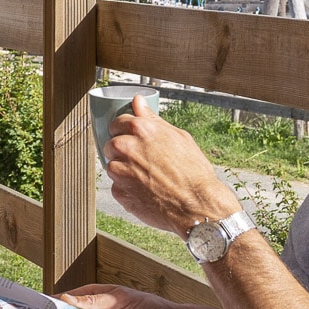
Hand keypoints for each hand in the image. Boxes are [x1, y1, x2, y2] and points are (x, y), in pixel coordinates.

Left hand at [102, 96, 240, 236]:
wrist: (197, 206)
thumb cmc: (193, 172)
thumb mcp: (179, 137)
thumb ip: (153, 119)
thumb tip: (137, 101)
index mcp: (140, 130)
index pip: (117, 123)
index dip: (126, 131)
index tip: (132, 139)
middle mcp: (126, 147)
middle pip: (111, 144)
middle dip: (122, 151)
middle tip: (142, 162)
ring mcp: (120, 171)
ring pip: (112, 166)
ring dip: (124, 171)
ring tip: (147, 178)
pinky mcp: (119, 192)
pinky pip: (116, 187)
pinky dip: (127, 189)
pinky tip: (146, 192)